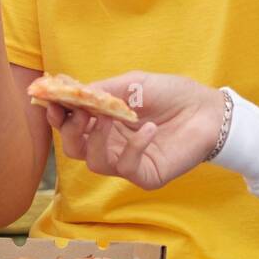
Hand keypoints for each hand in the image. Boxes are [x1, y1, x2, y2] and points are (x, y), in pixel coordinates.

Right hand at [42, 71, 225, 190]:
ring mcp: (126, 161)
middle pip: (74, 148)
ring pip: (93, 162)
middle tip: (81, 113)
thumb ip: (103, 90)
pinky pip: (126, 167)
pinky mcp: (145, 175)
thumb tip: (72, 93)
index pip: (71, 123)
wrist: (207, 110)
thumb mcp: (134, 83)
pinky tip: (149, 128)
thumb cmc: (172, 94)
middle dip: (71, 131)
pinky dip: (133, 146)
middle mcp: (111, 143)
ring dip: (98, 138)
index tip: (50, 101)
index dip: (57, 114)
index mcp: (104, 120)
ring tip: (112, 116)